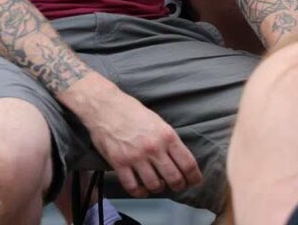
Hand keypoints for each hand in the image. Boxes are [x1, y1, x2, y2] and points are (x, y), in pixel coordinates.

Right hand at [78, 82, 201, 196]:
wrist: (104, 106)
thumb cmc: (131, 111)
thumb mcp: (157, 121)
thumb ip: (169, 141)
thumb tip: (180, 160)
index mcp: (166, 136)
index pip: (188, 164)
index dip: (194, 178)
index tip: (193, 181)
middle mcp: (153, 148)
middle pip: (174, 179)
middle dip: (178, 186)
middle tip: (176, 185)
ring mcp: (135, 156)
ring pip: (155, 185)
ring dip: (158, 188)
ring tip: (156, 183)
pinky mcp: (119, 163)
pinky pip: (133, 187)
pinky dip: (140, 192)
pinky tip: (141, 187)